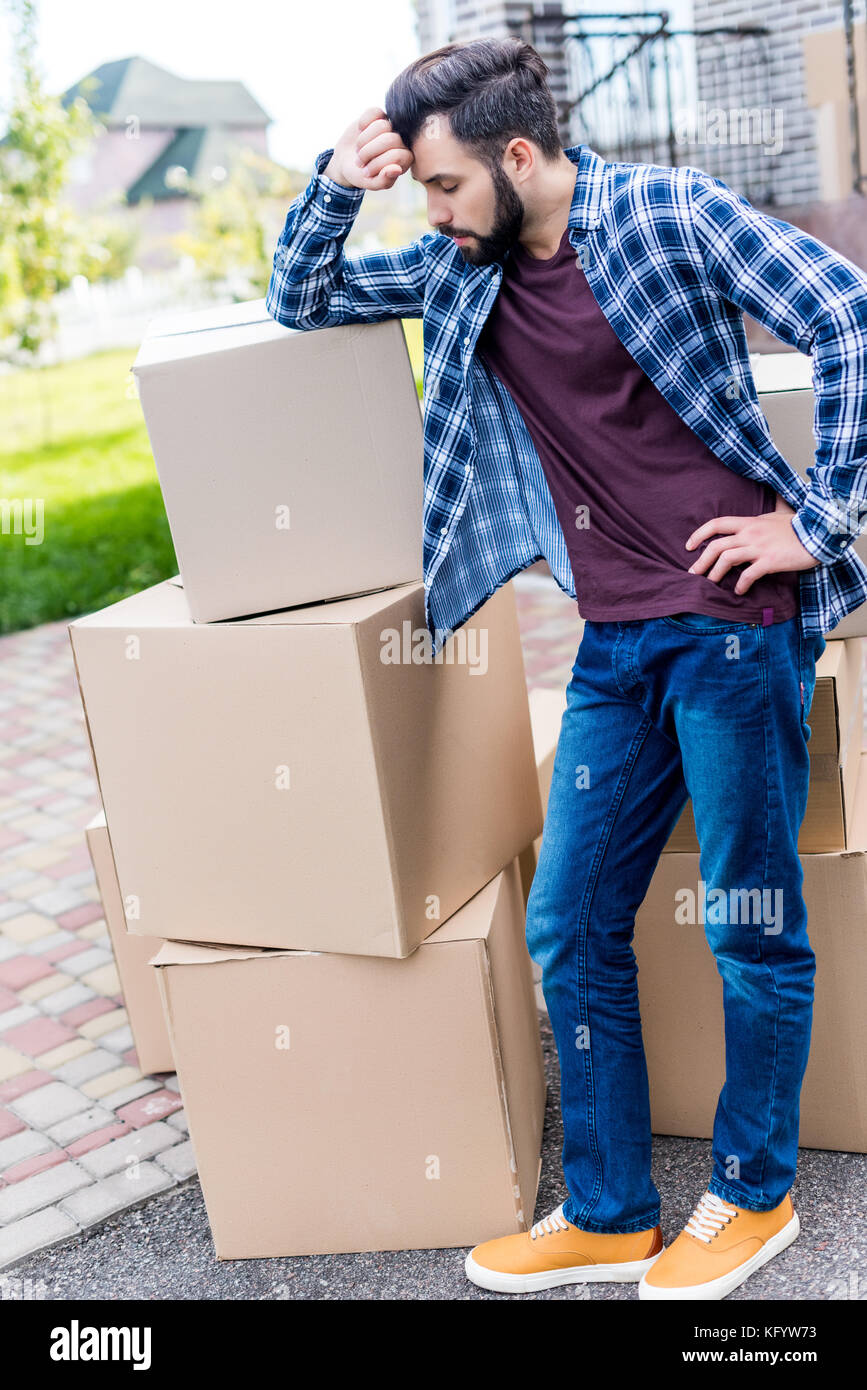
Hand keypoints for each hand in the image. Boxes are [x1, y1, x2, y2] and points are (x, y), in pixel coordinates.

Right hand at [324, 107, 412, 190]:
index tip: (366, 172)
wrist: (346, 161)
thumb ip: (384, 181)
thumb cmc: (361, 175)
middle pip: (390, 139)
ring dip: (364, 140)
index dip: (378, 163)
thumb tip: (396, 169)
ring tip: (359, 150)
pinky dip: (362, 123)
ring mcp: (390, 126)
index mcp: (405, 159)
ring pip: (382, 125)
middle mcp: (401, 141)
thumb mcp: (371, 183)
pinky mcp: (379, 115)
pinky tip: (360, 132)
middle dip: (369, 152)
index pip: (397, 156)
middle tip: (360, 161)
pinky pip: (374, 112)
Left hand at [684, 498, 819, 594]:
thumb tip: (744, 527)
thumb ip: (756, 522)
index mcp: (749, 522)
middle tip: (693, 574)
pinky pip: (748, 574)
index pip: (716, 523)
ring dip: (715, 574)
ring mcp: (759, 547)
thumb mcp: (772, 517)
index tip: (689, 546)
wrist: (818, 532)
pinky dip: (740, 584)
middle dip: (701, 561)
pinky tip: (738, 590)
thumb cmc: (796, 526)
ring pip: (727, 559)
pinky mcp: (770, 561)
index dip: (699, 534)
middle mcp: (750, 533)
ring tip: (712, 584)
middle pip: (716, 546)